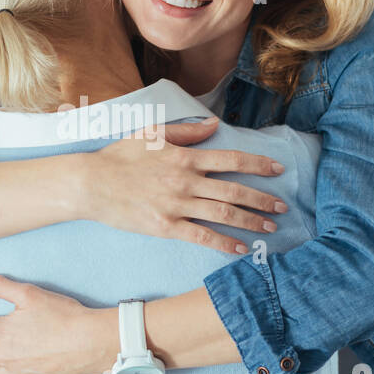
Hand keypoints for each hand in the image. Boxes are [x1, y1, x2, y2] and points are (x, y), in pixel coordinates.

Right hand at [79, 119, 287, 253]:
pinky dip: (224, 243)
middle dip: (263, 199)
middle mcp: (186, 180)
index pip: (231, 160)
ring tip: (269, 228)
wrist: (91, 184)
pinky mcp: (165, 227)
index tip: (277, 170)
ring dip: (251, 221)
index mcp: (184, 157)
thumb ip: (186, 132)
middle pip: (234, 191)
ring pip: (224, 214)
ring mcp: (176, 205)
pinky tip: (241, 248)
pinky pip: (202, 236)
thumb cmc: (119, 157)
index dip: (258, 165)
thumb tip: (213, 124)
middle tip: (282, 207)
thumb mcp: (151, 134)